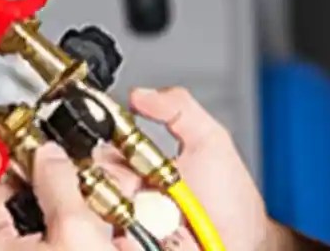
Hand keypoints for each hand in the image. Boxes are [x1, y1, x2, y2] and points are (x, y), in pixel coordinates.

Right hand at [0, 87, 278, 250]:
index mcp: (135, 167)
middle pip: (84, 183)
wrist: (246, 246)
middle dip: (97, 183)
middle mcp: (123, 197)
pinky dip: (107, 237)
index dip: (90, 148)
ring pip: (87, 213)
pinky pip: (100, 241)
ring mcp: (122, 226)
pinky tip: (131, 232)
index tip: (92, 149)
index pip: (95, 151)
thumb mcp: (211, 142)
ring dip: (103, 211)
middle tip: (127, 186)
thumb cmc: (230, 203)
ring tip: (139, 212)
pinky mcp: (122, 249)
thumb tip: (140, 94)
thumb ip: (180, 109)